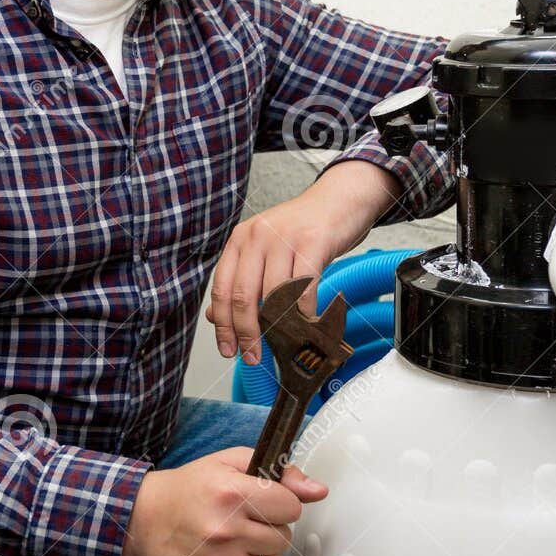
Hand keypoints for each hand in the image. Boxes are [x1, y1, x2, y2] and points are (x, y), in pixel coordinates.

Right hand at [120, 446, 328, 555]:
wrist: (143, 524)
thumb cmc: (188, 491)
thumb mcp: (229, 464)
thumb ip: (278, 472)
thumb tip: (317, 490)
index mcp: (230, 495)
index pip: (292, 507)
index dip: (280, 503)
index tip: (263, 502)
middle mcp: (225, 532)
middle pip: (284, 537)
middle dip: (269, 528)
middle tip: (242, 521)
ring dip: (260, 554)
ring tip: (234, 542)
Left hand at [205, 160, 400, 363]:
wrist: (339, 199)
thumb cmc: (303, 230)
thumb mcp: (266, 251)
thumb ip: (242, 280)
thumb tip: (216, 316)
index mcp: (239, 241)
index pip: (222, 289)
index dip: (223, 325)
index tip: (229, 348)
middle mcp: (256, 237)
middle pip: (243, 295)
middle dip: (246, 333)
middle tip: (253, 356)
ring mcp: (284, 238)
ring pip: (273, 295)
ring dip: (279, 327)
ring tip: (285, 344)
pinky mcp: (312, 242)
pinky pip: (304, 288)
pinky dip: (305, 313)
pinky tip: (308, 324)